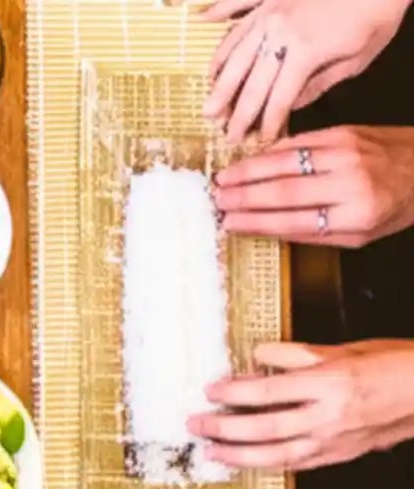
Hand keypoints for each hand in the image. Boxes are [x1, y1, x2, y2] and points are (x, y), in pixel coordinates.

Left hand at [189, 341, 413, 470]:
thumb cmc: (393, 365)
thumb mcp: (344, 350)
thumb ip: (297, 354)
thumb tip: (259, 354)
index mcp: (330, 383)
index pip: (268, 390)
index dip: (234, 392)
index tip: (210, 390)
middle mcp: (330, 415)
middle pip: (266, 427)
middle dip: (225, 428)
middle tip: (197, 424)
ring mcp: (336, 440)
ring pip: (278, 455)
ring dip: (240, 456)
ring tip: (212, 452)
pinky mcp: (341, 455)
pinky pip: (298, 464)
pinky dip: (270, 464)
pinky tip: (249, 462)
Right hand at [201, 0, 409, 141]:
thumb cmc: (376, 15)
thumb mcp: (358, 58)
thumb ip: (320, 83)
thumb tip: (291, 104)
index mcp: (305, 51)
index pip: (278, 98)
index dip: (267, 122)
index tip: (259, 140)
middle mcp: (279, 32)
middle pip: (249, 81)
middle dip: (236, 112)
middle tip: (223, 133)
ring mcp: (270, 11)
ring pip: (234, 49)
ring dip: (219, 78)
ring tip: (209, 101)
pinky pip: (237, 3)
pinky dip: (218, 10)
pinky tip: (203, 19)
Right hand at [214, 125, 413, 247]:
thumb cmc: (397, 205)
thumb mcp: (362, 234)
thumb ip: (317, 232)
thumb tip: (266, 228)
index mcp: (356, 215)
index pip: (292, 221)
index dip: (254, 222)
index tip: (228, 223)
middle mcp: (350, 182)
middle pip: (283, 191)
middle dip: (243, 196)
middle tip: (215, 199)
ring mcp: (345, 153)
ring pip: (284, 162)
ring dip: (248, 171)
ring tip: (223, 180)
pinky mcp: (342, 132)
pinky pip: (296, 143)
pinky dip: (269, 152)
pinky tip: (250, 161)